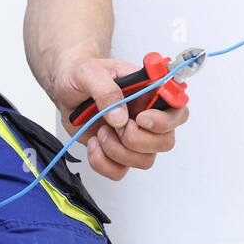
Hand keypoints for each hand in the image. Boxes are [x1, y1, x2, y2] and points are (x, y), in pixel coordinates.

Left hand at [51, 56, 189, 180]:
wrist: (65, 90)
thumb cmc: (81, 76)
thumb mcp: (88, 73)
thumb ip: (106, 91)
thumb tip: (119, 117)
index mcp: (149, 92)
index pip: (178, 110)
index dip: (165, 121)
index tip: (141, 118)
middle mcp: (147, 117)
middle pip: (165, 142)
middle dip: (136, 139)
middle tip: (115, 125)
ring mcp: (134, 137)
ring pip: (144, 160)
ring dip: (117, 150)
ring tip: (100, 131)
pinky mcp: (117, 152)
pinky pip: (119, 171)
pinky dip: (103, 163)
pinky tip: (94, 143)